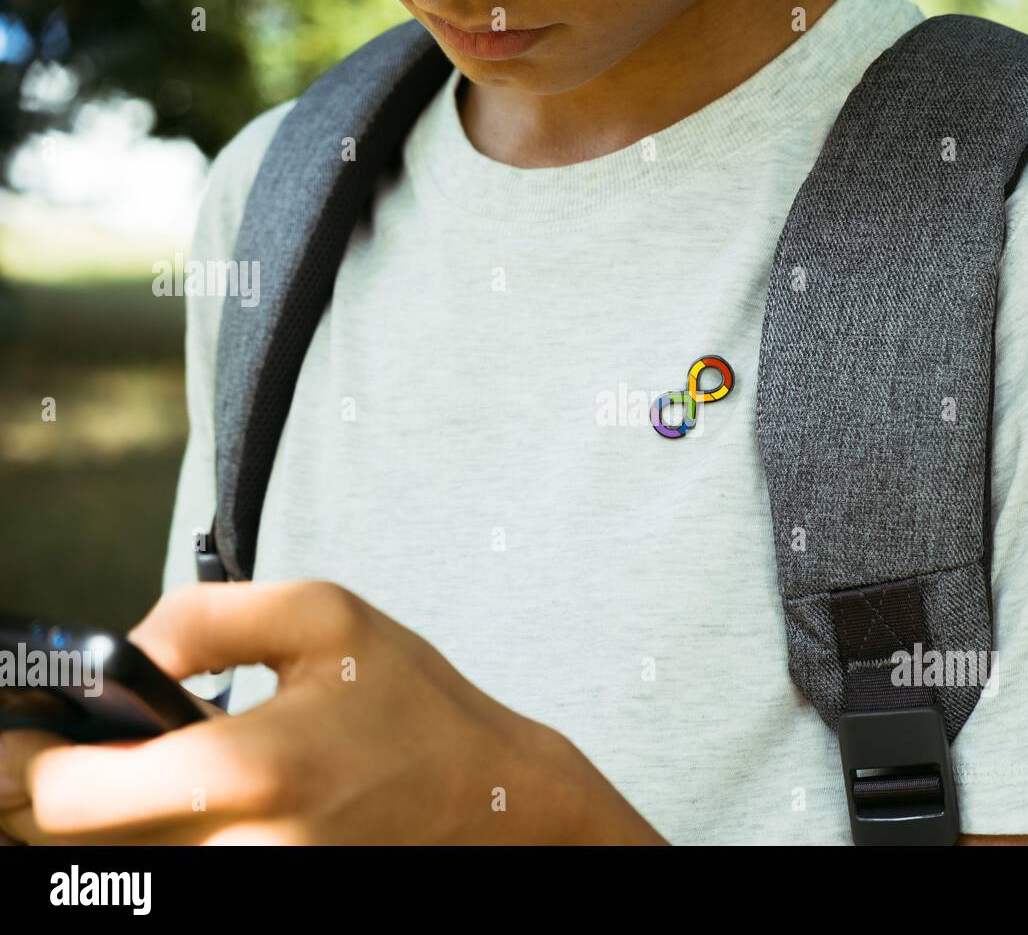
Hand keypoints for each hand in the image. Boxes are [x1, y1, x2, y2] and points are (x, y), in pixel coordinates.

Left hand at [0, 581, 664, 844]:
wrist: (491, 801)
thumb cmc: (415, 704)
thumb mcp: (324, 615)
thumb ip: (204, 616)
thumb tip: (125, 660)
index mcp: (249, 771)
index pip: (67, 801)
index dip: (26, 766)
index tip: (25, 738)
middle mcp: (241, 852)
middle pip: (74, 853)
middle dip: (43, 802)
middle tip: (62, 752)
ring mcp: (251, 889)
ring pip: (118, 873)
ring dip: (97, 827)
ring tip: (117, 776)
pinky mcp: (262, 901)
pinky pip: (170, 880)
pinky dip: (146, 846)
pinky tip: (168, 805)